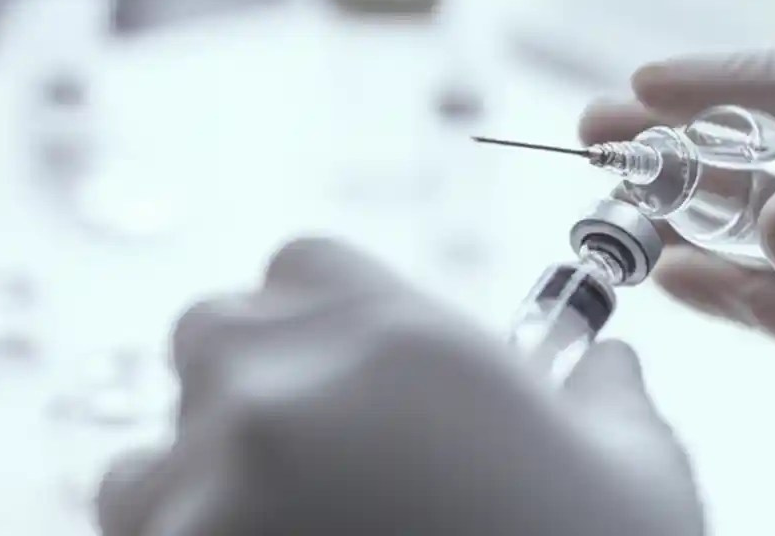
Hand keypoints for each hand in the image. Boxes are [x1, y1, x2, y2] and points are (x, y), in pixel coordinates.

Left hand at [96, 239, 702, 535]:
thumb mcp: (635, 471)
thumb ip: (610, 395)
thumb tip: (610, 364)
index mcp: (405, 342)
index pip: (303, 266)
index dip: (324, 315)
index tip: (351, 368)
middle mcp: (293, 393)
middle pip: (214, 333)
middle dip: (250, 380)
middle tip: (316, 452)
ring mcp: (219, 487)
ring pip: (157, 451)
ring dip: (201, 481)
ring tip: (280, 529)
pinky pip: (138, 531)